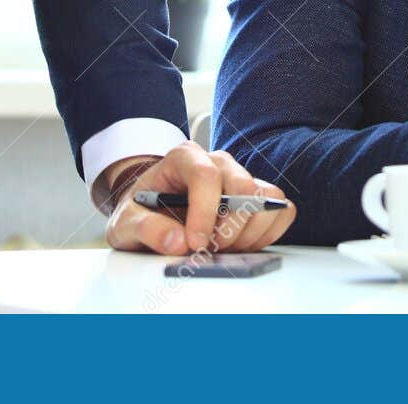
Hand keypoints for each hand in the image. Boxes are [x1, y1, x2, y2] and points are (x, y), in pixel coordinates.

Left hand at [103, 142, 295, 255]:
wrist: (150, 210)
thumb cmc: (142, 210)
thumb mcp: (125, 222)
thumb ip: (145, 229)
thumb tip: (177, 242)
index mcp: (184, 158)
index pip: (205, 174)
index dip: (205, 212)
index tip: (196, 243)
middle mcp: (217, 162)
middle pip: (243, 185)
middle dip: (228, 227)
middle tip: (208, 249)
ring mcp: (240, 178)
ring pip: (267, 197)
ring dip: (250, 232)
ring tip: (223, 248)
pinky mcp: (257, 198)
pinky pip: (282, 210)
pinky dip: (267, 233)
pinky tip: (242, 245)